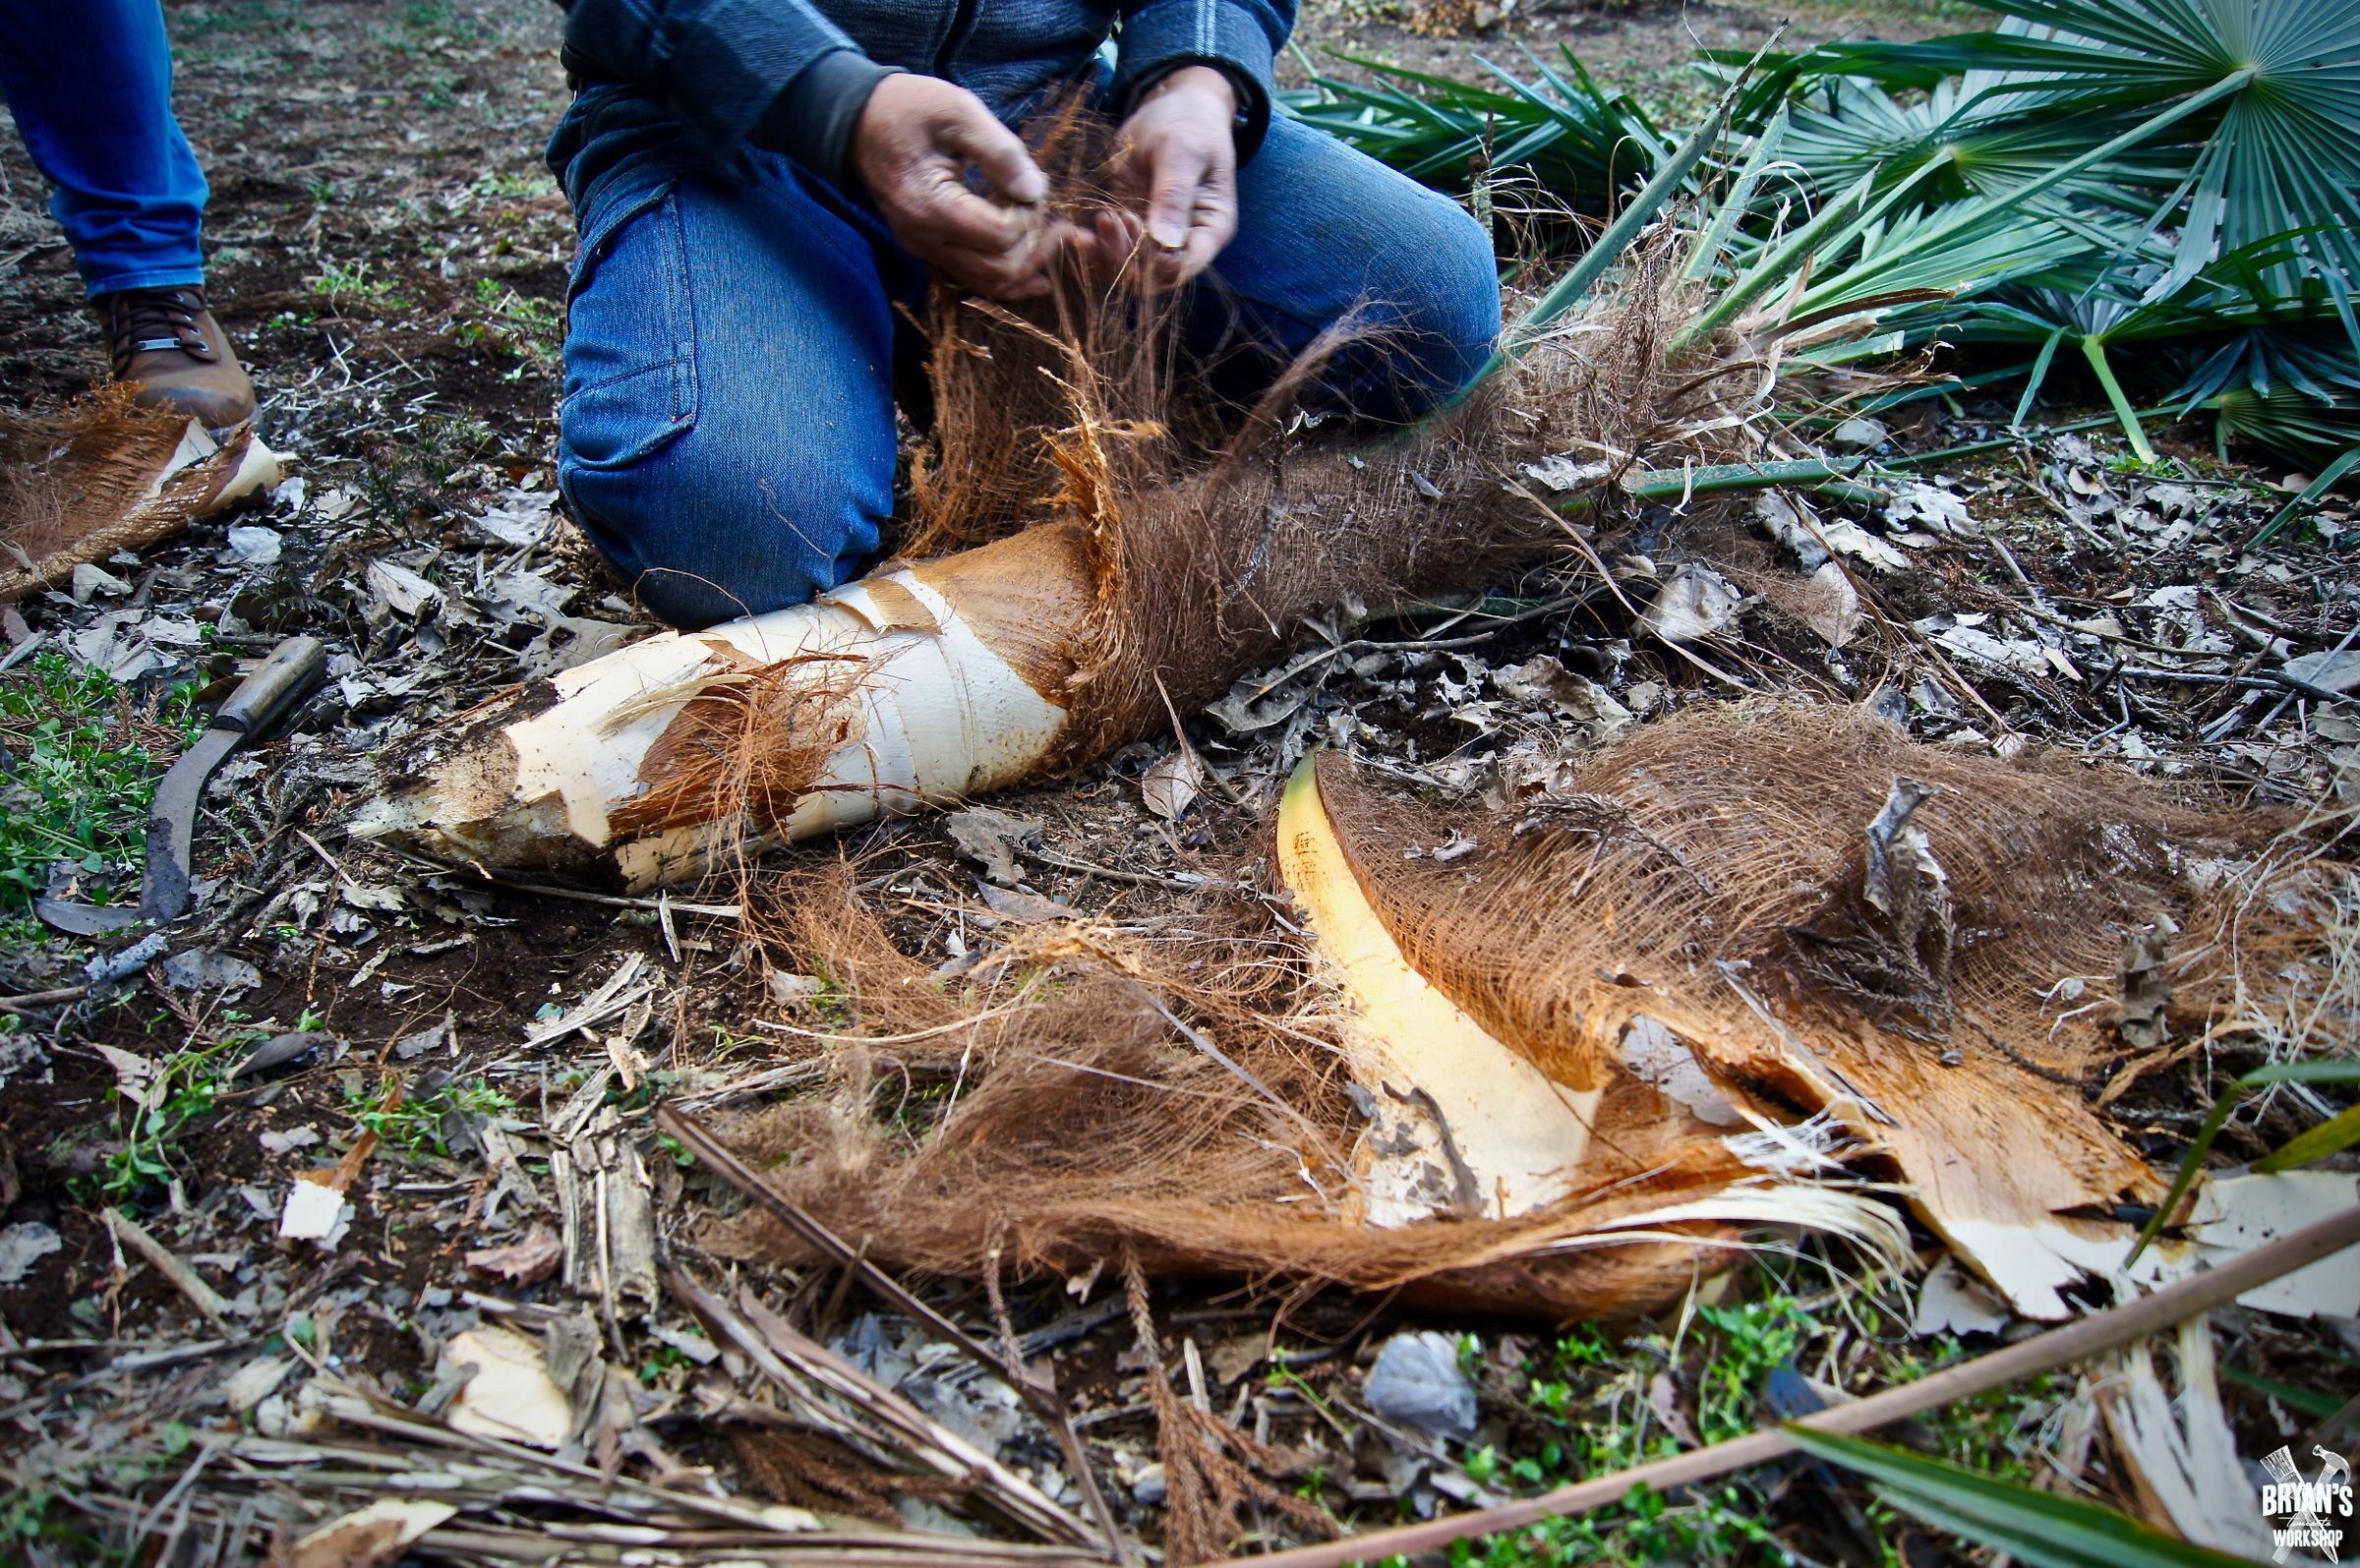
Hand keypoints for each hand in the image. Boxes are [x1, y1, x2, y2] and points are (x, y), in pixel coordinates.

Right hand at [851, 73, 1061, 299]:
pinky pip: (974, 278)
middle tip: (1056, 215)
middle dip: (1036, 244)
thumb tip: (1036, 191)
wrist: (860, 120)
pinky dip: (1008, 276)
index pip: (1002, 235)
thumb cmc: (909, 108)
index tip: (1033, 184)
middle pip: (999, 269)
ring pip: (989, 282)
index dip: (1030, 215)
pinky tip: (1036, 273)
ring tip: (1054, 238)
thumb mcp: (959, 112)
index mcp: (932, 207)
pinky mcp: (930, 248)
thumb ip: (1001, 152)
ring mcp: (925, 249)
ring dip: (1027, 264)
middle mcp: (925, 239)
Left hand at [1082, 65, 1238, 292]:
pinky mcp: (1129, 226)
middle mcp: (1184, 242)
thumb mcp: (1182, 151)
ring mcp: (1155, 237)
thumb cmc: (1188, 123)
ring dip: (1103, 256)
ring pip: (1126, 270)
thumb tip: (1164, 242)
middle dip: (1123, 257)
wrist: (1174, 104)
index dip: (1152, 259)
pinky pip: (1109, 251)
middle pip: (1150, 276)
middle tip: (1106, 219)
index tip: (1131, 220)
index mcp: (1210, 231)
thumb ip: (1173, 194)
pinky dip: (1092, 247)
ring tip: (1083, 232)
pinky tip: (1075, 233)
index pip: (1181, 268)